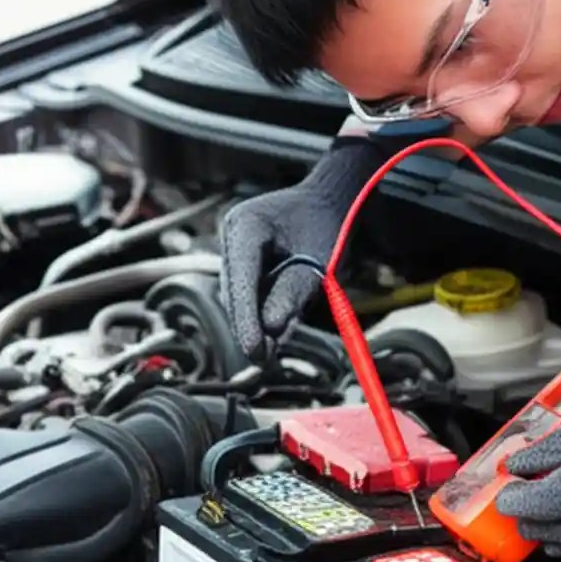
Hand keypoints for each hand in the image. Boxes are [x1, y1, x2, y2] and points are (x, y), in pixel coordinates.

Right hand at [218, 139, 385, 357]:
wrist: (327, 200)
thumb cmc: (327, 225)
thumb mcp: (317, 263)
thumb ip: (292, 296)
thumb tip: (271, 332)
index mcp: (247, 225)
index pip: (241, 281)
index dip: (246, 319)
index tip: (253, 351)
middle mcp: (232, 234)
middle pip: (234, 292)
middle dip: (248, 327)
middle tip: (264, 361)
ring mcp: (233, 247)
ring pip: (238, 297)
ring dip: (253, 323)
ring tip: (269, 352)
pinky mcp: (241, 261)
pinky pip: (247, 293)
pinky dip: (259, 313)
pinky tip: (272, 331)